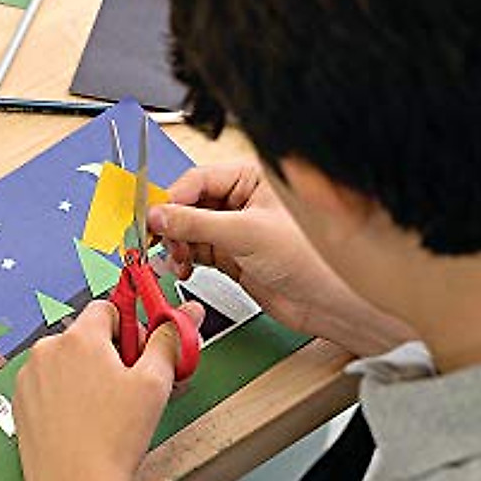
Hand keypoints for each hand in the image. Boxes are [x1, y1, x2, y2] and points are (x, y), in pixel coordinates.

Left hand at [15, 298, 203, 480]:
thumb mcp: (155, 384)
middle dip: (112, 354)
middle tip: (133, 386)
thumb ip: (170, 340)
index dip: (131, 327)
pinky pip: (49, 387)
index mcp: (79, 338)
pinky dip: (67, 397)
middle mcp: (48, 351)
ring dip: (88, 375)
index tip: (143, 348)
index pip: (108, 308)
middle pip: (87, 336)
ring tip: (109, 411)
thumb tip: (185, 314)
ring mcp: (30, 379)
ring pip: (68, 363)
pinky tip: (86, 423)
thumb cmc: (111, 442)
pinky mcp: (20, 405)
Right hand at [147, 163, 412, 353]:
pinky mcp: (232, 255)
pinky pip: (197, 250)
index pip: (199, 179)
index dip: (173, 199)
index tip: (152, 217)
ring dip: (177, 244)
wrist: (327, 302)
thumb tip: (160, 214)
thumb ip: (197, 223)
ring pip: (190, 230)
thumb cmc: (310, 258)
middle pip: (190, 204)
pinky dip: (185, 259)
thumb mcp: (246, 233)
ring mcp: (236, 229)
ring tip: (175, 258)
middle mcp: (243, 199)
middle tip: (158, 242)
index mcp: (252, 177)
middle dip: (172, 224)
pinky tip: (182, 266)